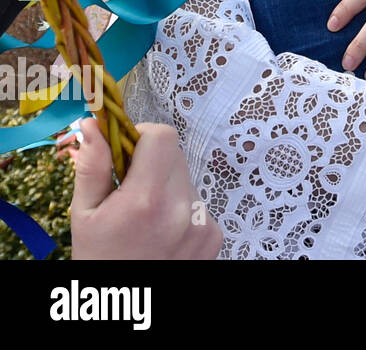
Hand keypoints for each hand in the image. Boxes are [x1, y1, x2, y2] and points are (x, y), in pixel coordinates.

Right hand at [70, 118, 221, 259]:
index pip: (162, 136)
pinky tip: (160, 232)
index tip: (125, 152)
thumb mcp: (85, 215)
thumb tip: (92, 124)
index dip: (141, 135)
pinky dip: (179, 209)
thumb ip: (93, 166)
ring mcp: (203, 222)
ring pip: (186, 179)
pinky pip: (196, 202)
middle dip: (150, 162)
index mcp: (146, 200)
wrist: (126, 306)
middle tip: (128, 188)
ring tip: (143, 218)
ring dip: (165, 187)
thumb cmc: (99, 260)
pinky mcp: (215, 235)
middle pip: (175, 155)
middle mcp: (182, 209)